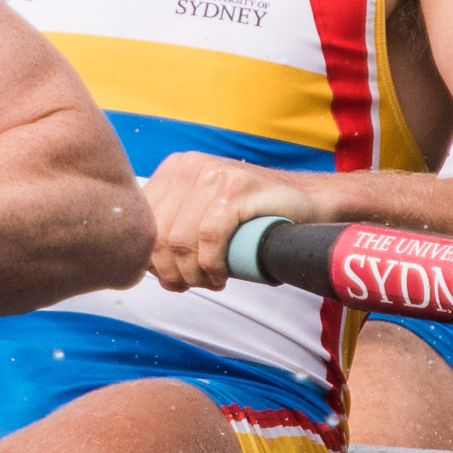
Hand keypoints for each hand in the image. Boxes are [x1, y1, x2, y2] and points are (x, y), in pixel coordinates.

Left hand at [141, 154, 325, 290]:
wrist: (308, 201)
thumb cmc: (253, 217)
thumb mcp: (204, 213)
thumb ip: (175, 228)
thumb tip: (144, 267)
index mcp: (175, 169)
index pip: (144, 222)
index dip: (152, 260)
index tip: (170, 279)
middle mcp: (190, 166)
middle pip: (159, 234)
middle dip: (170, 272)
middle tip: (191, 286)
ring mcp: (213, 173)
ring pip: (181, 240)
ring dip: (192, 274)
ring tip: (209, 282)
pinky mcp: (236, 187)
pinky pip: (208, 237)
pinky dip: (211, 266)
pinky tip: (220, 276)